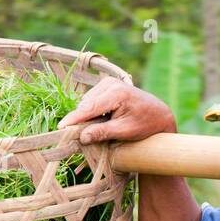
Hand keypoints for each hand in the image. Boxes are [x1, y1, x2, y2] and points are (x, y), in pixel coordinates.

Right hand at [57, 76, 177, 144]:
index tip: (60, 128)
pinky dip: (91, 112)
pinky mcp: (106, 86)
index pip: (89, 107)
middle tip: (80, 138)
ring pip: (86, 103)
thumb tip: (82, 137)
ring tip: (97, 129)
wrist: (159, 114)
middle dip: (80, 121)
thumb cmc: (145, 124)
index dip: (74, 119)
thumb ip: (103, 133)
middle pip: (85, 105)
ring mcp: (107, 82)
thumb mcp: (125, 131)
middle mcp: (110, 83)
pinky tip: (101, 121)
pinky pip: (91, 101)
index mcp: (116, 93)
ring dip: (86, 117)